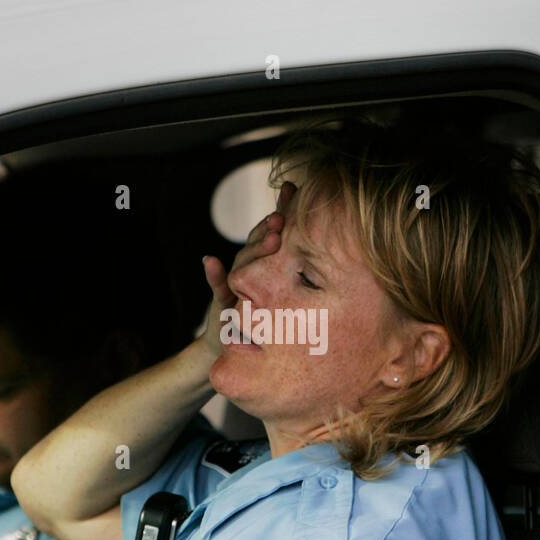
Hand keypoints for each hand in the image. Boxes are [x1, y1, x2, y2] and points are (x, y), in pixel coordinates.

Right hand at [199, 181, 294, 357]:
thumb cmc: (267, 319)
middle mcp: (248, 269)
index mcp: (265, 265)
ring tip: (270, 237)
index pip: (272, 233)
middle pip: (257, 242)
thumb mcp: (288, 295)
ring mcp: (234, 283)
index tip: (293, 194)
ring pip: (243, 260)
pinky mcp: (221, 301)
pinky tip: (210, 261)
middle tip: (282, 218)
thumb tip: (328, 245)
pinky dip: (212, 273)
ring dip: (254, 248)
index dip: (282, 212)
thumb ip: (298, 272)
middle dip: (269, 229)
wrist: (234, 345)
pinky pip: (217, 286)